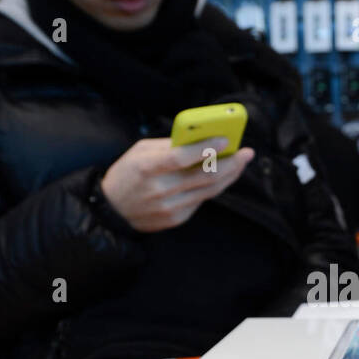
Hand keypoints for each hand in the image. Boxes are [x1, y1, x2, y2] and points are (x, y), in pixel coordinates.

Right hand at [100, 135, 254, 231]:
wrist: (112, 210)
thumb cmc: (127, 173)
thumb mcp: (139, 151)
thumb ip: (169, 145)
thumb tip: (201, 139)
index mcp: (146, 167)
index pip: (180, 157)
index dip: (205, 149)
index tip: (225, 140)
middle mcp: (159, 190)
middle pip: (204, 176)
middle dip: (230, 163)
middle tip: (246, 153)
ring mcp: (169, 208)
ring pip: (209, 190)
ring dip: (229, 176)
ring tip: (240, 163)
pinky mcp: (176, 219)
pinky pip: (201, 200)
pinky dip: (213, 187)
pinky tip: (222, 177)